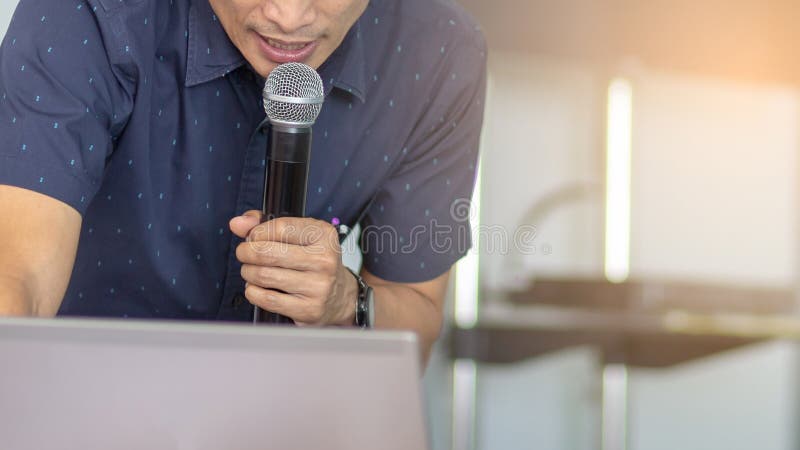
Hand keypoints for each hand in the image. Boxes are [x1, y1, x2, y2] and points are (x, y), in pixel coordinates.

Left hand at [229, 211, 357, 325]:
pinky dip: (253, 292)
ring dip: (248, 273)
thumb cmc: (313, 262)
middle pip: (267, 253)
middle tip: (244, 254)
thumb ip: (266, 224)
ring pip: (264, 276)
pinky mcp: (309, 308)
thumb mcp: (299, 236)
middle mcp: (324, 260)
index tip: (252, 237)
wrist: (339, 296)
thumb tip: (238, 223)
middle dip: (246, 252)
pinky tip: (256, 288)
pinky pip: (267, 299)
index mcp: (323, 235)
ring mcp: (318, 286)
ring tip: (251, 271)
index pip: (280, 228)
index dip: (257, 232)